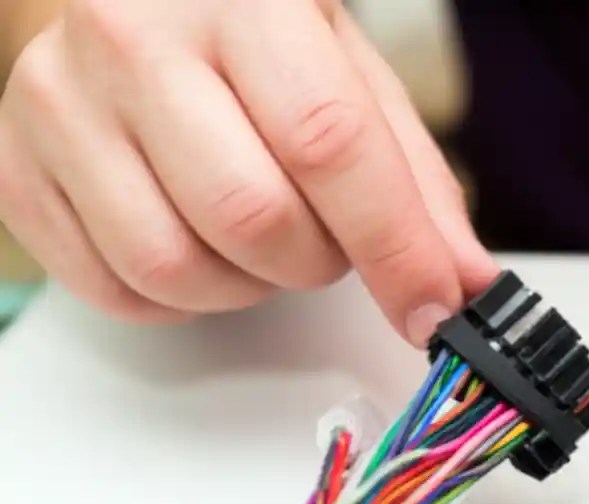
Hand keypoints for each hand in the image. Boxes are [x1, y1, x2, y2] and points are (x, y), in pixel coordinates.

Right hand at [0, 0, 496, 345]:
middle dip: (317, 260)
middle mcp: (131, 42)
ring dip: (247, 284)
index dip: (394, 245)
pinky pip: (117, 291)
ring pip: (175, 269)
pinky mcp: (17, 169)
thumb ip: (414, 182)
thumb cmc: (249, 32)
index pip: (328, 144)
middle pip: (252, 218)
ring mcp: (59, 106)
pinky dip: (180, 297)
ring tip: (258, 228)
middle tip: (326, 232)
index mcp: (237, 0)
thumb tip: (462, 283)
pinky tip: (198, 236)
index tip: (433, 305)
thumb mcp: (352, 77)